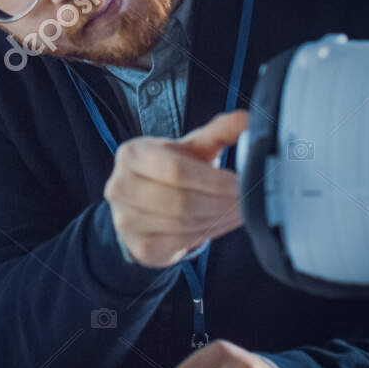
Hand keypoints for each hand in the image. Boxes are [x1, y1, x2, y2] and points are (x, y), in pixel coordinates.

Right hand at [104, 110, 247, 267]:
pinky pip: (179, 243)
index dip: (213, 180)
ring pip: (182, 224)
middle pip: (180, 201)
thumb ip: (220, 131)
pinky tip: (218, 224)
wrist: (145, 206)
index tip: (239, 183)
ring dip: (218, 220)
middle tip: (246, 202)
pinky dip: (206, 235)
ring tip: (238, 212)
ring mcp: (125, 220)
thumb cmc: (171, 172)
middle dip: (221, 203)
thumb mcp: (193, 147)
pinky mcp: (139, 247)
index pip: (175, 169)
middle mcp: (120, 187)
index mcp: (132, 154)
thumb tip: (248, 120)